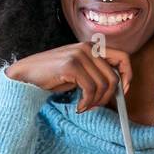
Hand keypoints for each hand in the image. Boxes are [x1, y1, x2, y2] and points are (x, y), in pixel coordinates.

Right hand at [4, 42, 131, 112]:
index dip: (127, 76)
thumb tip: (117, 88)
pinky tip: (78, 107)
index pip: (123, 57)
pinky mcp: (71, 65)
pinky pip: (90, 89)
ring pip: (103, 85)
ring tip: (84, 107)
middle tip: (95, 106)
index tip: (123, 92)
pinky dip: (86, 103)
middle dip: (108, 97)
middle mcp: (87, 47)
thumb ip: (96, 73)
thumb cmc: (51, 75)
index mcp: (92, 47)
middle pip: (113, 77)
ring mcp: (79, 54)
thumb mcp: (78, 72)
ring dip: (95, 102)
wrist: (26, 75)